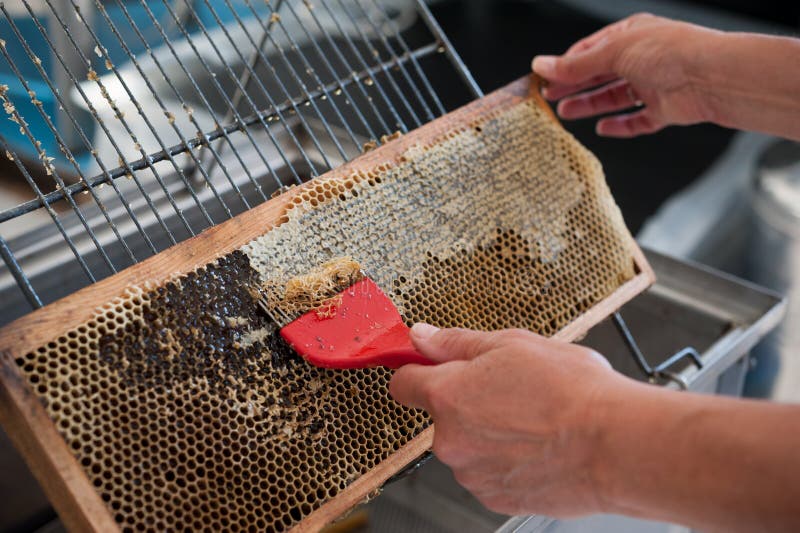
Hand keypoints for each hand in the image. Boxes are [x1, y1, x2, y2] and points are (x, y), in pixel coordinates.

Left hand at [389, 324, 635, 516]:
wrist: (615, 446)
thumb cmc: (573, 393)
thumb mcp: (512, 345)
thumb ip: (456, 342)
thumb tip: (421, 337)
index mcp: (448, 395)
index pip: (403, 384)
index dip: (416, 371)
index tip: (427, 367)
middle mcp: (451, 439)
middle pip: (444, 416)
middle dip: (469, 403)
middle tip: (512, 391)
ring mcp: (473, 474)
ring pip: (470, 446)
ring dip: (490, 435)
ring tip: (535, 421)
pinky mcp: (497, 498)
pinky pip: (490, 474)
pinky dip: (508, 462)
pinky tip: (539, 447)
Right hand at [532, 13, 720, 136]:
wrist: (713, 78)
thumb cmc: (672, 52)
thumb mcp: (614, 52)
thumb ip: (576, 64)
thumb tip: (542, 65)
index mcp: (631, 34)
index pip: (590, 50)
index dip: (565, 65)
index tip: (543, 78)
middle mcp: (642, 58)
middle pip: (600, 74)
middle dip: (574, 86)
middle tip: (549, 97)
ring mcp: (654, 84)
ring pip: (614, 97)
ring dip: (590, 105)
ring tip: (566, 113)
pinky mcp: (664, 108)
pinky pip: (637, 120)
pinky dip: (620, 125)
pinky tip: (603, 128)